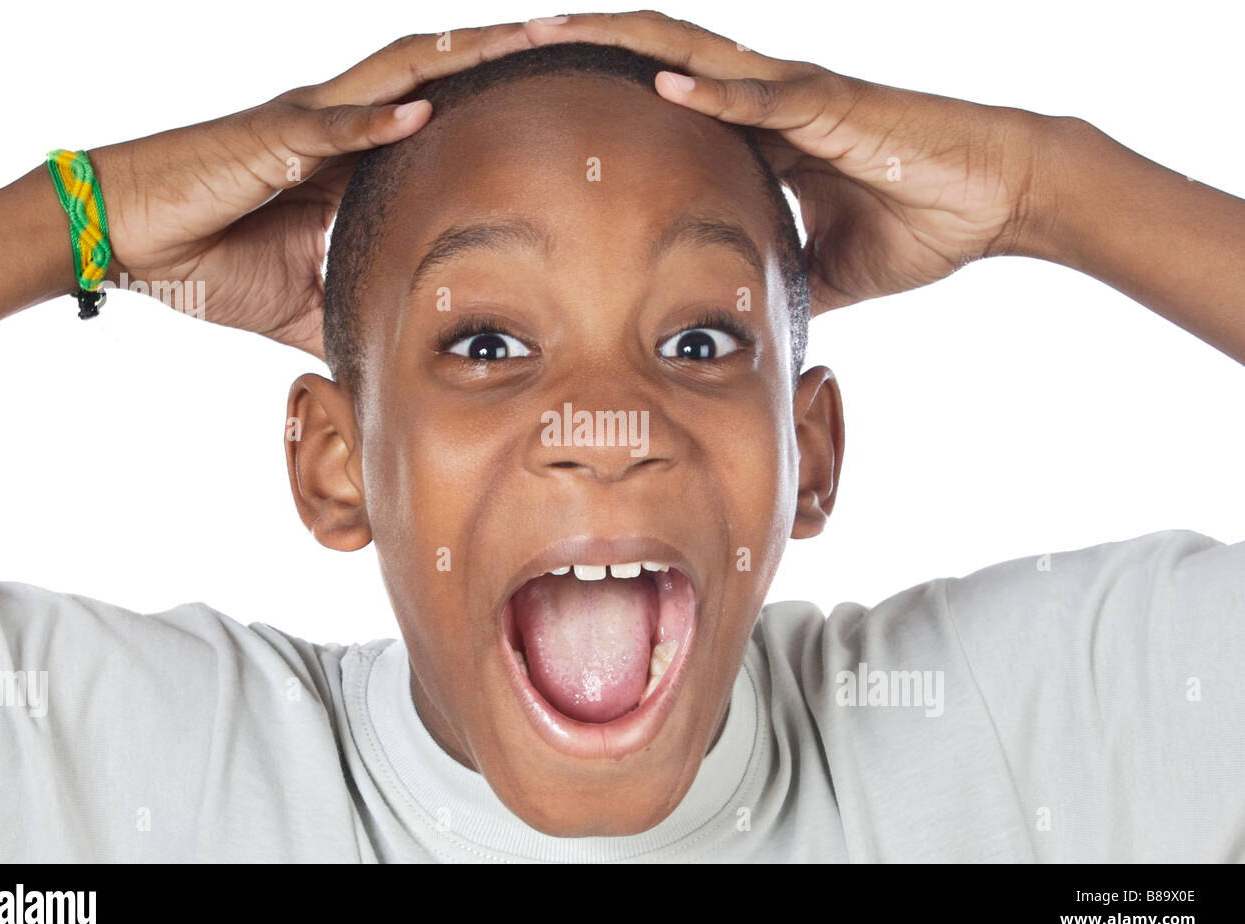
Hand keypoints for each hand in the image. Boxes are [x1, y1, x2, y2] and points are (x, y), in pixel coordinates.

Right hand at [89, 23, 532, 356]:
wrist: (127, 238)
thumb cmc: (208, 255)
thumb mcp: (300, 299)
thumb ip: (347, 310)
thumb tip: (384, 356)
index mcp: (352, 156)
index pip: (440, 114)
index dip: (499, 98)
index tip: (565, 97)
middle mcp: (339, 124)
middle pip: (438, 75)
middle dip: (507, 55)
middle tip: (579, 41)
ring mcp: (305, 125)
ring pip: (399, 75)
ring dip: (465, 58)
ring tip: (534, 40)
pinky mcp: (266, 142)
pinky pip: (326, 127)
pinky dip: (374, 120)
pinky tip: (425, 110)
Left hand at [527, 12, 1060, 312]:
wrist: (997, 194)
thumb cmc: (919, 220)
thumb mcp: (825, 263)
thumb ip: (780, 273)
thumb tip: (746, 319)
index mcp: (752, 132)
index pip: (654, 105)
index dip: (590, 99)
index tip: (521, 109)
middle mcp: (761, 99)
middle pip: (649, 62)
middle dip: (575, 55)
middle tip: (494, 51)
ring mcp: (792, 94)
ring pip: (687, 56)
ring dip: (615, 45)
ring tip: (539, 35)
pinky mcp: (831, 104)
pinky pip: (762, 94)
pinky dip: (709, 91)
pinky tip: (655, 87)